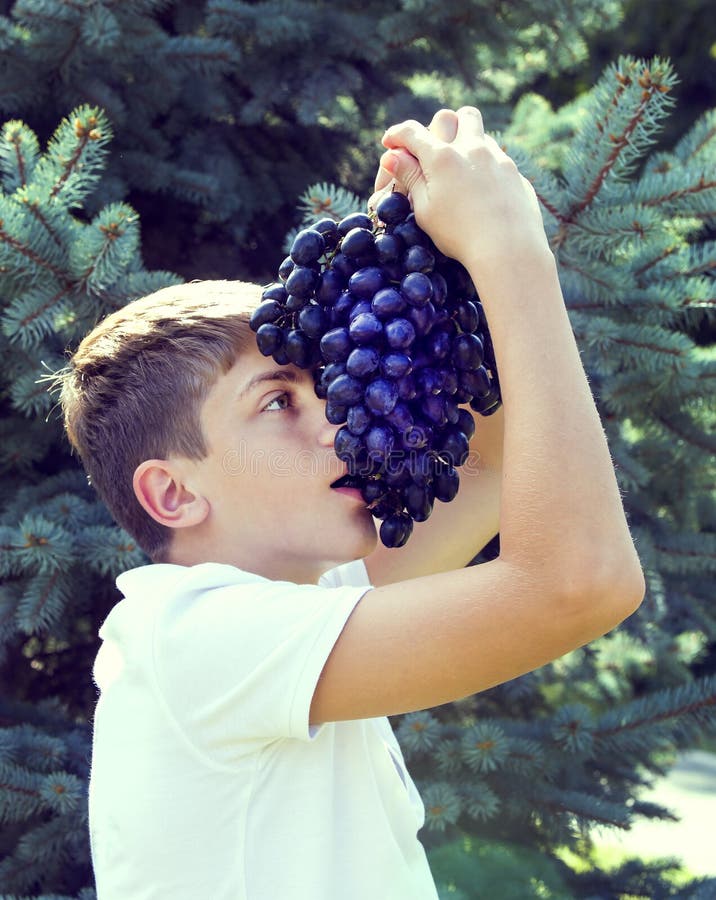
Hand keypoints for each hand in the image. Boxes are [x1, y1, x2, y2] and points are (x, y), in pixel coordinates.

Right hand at [371, 107, 550, 276]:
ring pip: (481, 133)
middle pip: (456, 116)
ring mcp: (498, 159)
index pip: (413, 133)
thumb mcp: (425, 210)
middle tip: (432, 149)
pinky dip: (486, 165)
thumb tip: (392, 156)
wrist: (508, 250)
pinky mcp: (516, 175)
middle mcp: (472, 149)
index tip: (389, 142)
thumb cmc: (459, 234)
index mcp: (443, 157)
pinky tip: (482, 189)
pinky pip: (499, 158)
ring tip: (459, 169)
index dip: (396, 134)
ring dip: (467, 142)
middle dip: (440, 126)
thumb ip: (411, 178)